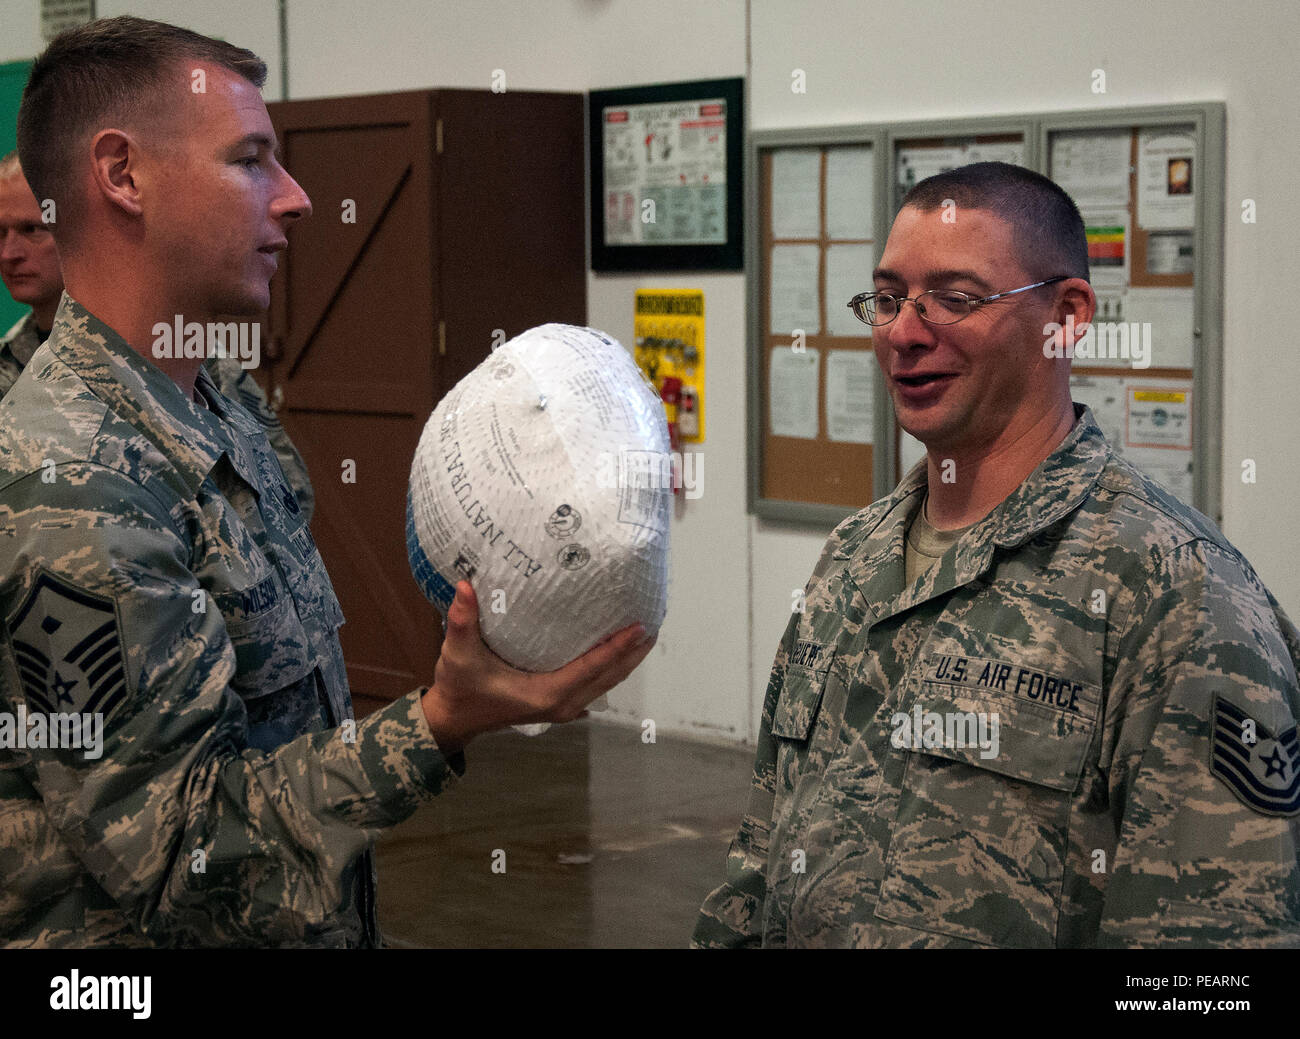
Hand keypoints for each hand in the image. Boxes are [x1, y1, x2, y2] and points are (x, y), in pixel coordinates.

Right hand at [420, 581, 656, 751]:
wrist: (453, 720)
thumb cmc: (460, 689)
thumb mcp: (458, 654)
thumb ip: (462, 621)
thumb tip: (465, 585)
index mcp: (548, 693)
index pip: (594, 667)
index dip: (619, 646)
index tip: (641, 626)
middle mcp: (563, 703)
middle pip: (610, 676)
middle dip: (634, 652)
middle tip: (653, 623)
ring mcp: (563, 707)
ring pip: (606, 683)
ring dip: (626, 660)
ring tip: (644, 634)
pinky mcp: (559, 704)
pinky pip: (594, 685)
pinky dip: (609, 668)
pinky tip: (616, 650)